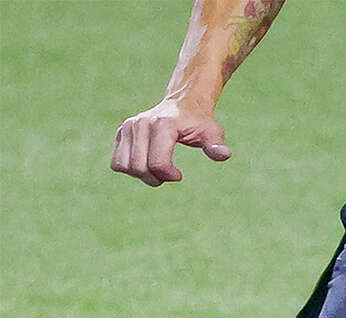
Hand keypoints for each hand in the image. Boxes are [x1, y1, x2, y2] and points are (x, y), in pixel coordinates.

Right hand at [112, 100, 230, 185]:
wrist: (182, 104)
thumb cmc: (199, 122)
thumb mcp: (213, 132)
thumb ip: (216, 145)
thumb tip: (224, 154)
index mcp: (162, 125)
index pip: (157, 163)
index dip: (168, 175)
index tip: (179, 175)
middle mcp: (140, 124)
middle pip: (138, 167)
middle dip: (154, 178)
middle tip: (168, 174)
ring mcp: (128, 127)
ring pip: (123, 166)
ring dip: (140, 175)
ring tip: (156, 170)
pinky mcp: (121, 132)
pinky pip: (116, 162)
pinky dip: (130, 169)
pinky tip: (145, 164)